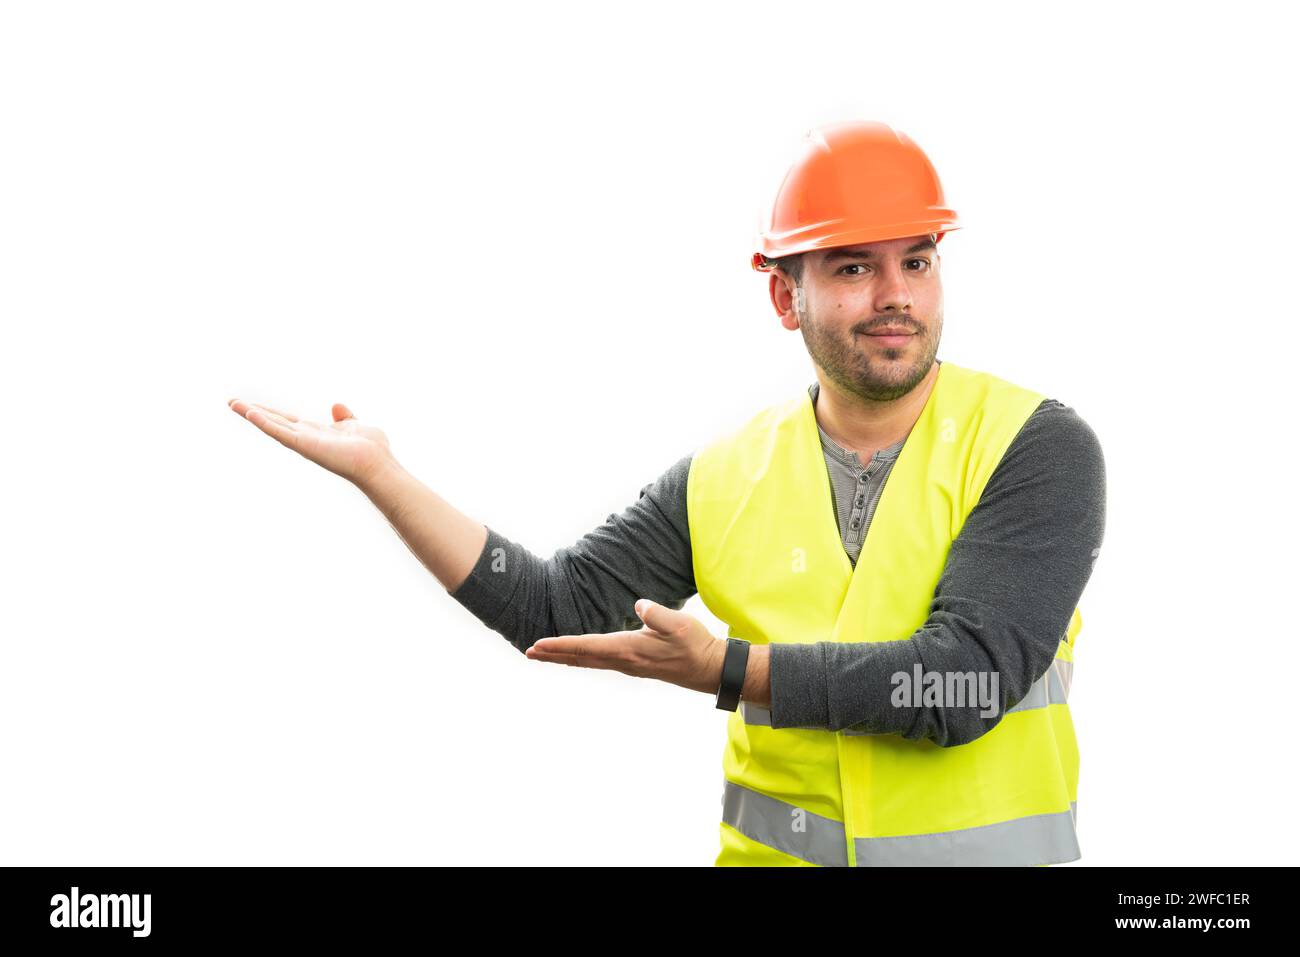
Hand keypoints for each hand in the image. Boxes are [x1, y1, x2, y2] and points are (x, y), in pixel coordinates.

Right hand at [227, 397, 395, 487]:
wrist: (377, 464)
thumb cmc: (371, 450)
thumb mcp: (354, 426)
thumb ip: (344, 417)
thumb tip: (336, 406)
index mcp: (316, 433)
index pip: (287, 420)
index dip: (270, 412)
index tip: (252, 405)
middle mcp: (306, 438)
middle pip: (274, 421)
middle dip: (253, 412)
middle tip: (231, 402)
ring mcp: (303, 442)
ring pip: (272, 426)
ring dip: (252, 414)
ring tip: (233, 403)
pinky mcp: (304, 445)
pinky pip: (280, 433)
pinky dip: (265, 423)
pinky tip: (251, 413)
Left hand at [525, 599, 726, 695]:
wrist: (709, 669)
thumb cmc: (694, 645)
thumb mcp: (678, 624)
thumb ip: (656, 614)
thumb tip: (638, 604)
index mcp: (629, 650)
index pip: (586, 647)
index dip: (560, 645)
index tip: (538, 645)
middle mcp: (623, 661)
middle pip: (580, 658)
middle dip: (553, 655)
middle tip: (529, 652)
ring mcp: (627, 665)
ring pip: (588, 662)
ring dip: (564, 657)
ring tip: (543, 654)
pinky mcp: (633, 665)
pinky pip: (598, 662)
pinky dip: (581, 658)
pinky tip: (575, 656)